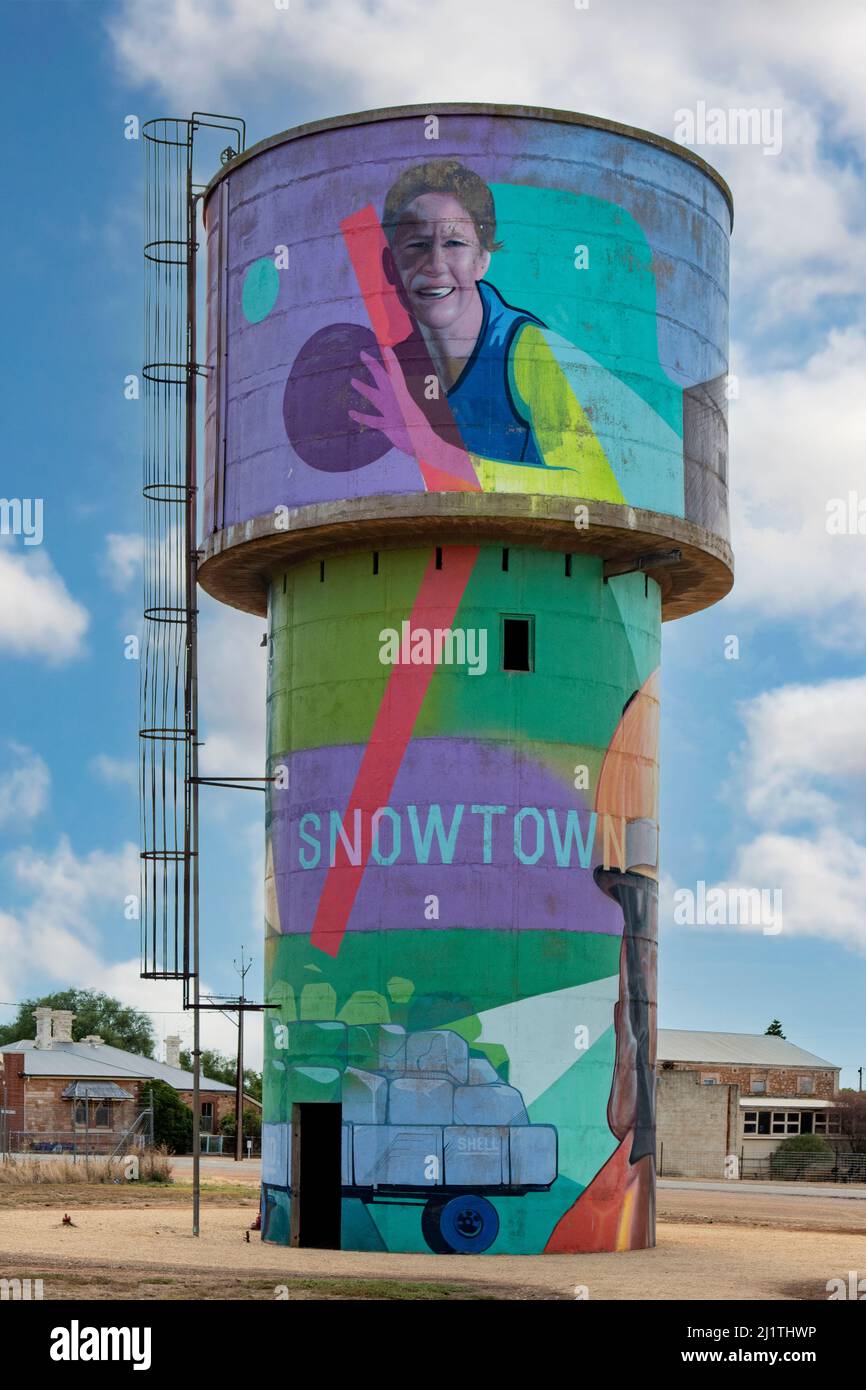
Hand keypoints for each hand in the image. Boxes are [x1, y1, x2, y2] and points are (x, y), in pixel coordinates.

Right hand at [350, 345, 478, 488]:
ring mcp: (390, 412)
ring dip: (364, 389)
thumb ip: (402, 402)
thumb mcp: (409, 413)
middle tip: (362, 354)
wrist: (424, 448)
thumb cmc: (418, 432)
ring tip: (353, 381)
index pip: (394, 372)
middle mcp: (394, 400)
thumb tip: (405, 398)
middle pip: (381, 378)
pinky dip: (362, 416)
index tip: (383, 345)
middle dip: (372, 366)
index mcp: (401, 395)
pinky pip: (372, 419)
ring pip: (374, 397)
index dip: (388, 358)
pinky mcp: (387, 425)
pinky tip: (351, 413)